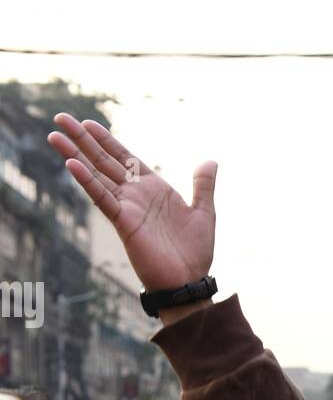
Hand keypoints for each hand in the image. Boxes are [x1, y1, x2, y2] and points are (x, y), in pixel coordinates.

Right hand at [47, 115, 216, 295]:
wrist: (189, 281)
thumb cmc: (195, 252)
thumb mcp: (204, 212)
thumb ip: (203, 186)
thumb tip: (210, 161)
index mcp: (153, 188)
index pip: (124, 158)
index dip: (106, 140)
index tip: (87, 123)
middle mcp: (135, 195)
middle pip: (104, 161)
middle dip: (82, 139)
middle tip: (60, 117)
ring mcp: (127, 207)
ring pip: (96, 175)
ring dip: (75, 155)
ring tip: (54, 136)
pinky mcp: (123, 222)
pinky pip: (103, 198)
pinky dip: (88, 181)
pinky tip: (72, 165)